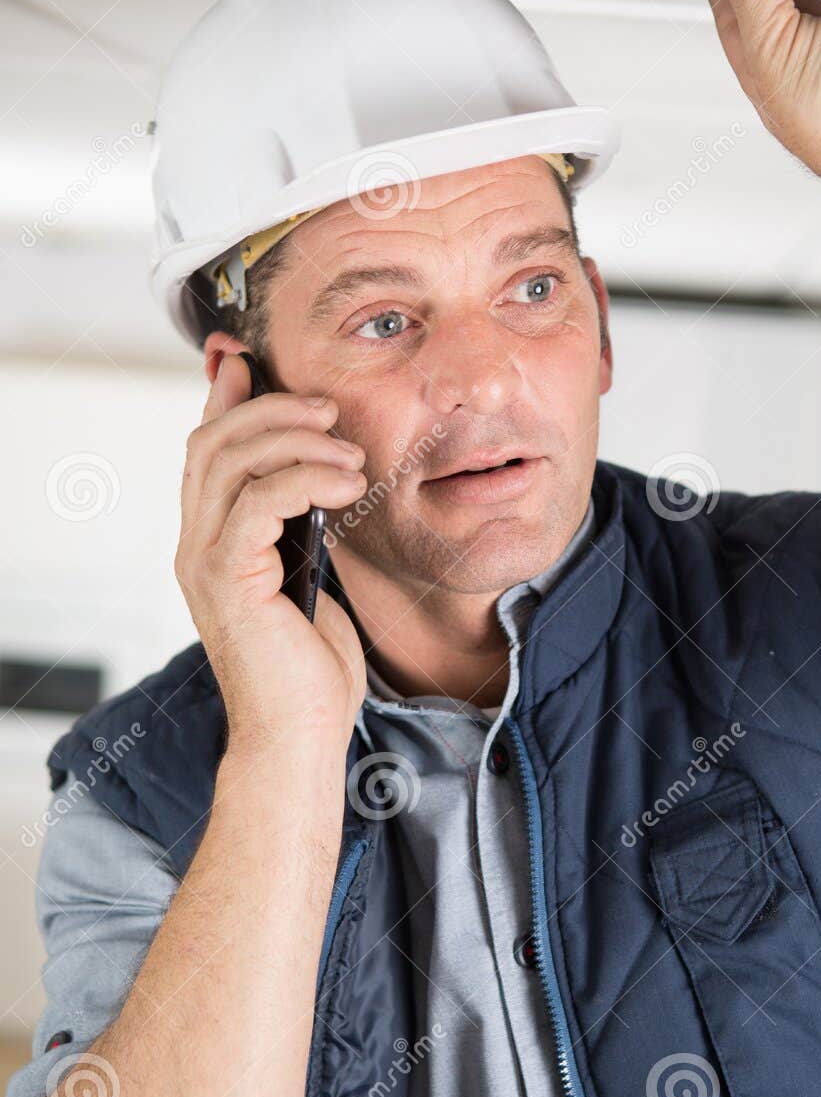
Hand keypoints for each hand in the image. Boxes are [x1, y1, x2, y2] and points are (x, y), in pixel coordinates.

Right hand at [175, 352, 368, 750]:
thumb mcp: (311, 577)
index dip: (227, 396)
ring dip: (296, 440)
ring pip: (230, 459)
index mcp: (211, 540)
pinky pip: (257, 499)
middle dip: (273, 409)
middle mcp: (195, 544)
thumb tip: (321, 474)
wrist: (300, 735)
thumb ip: (302, 526)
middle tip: (330, 410)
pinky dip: (304, 478)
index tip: (257, 360)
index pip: (204, 447)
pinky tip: (345, 483)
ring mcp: (204, 560)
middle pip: (212, 440)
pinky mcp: (227, 577)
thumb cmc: (310, 668)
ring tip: (349, 454)